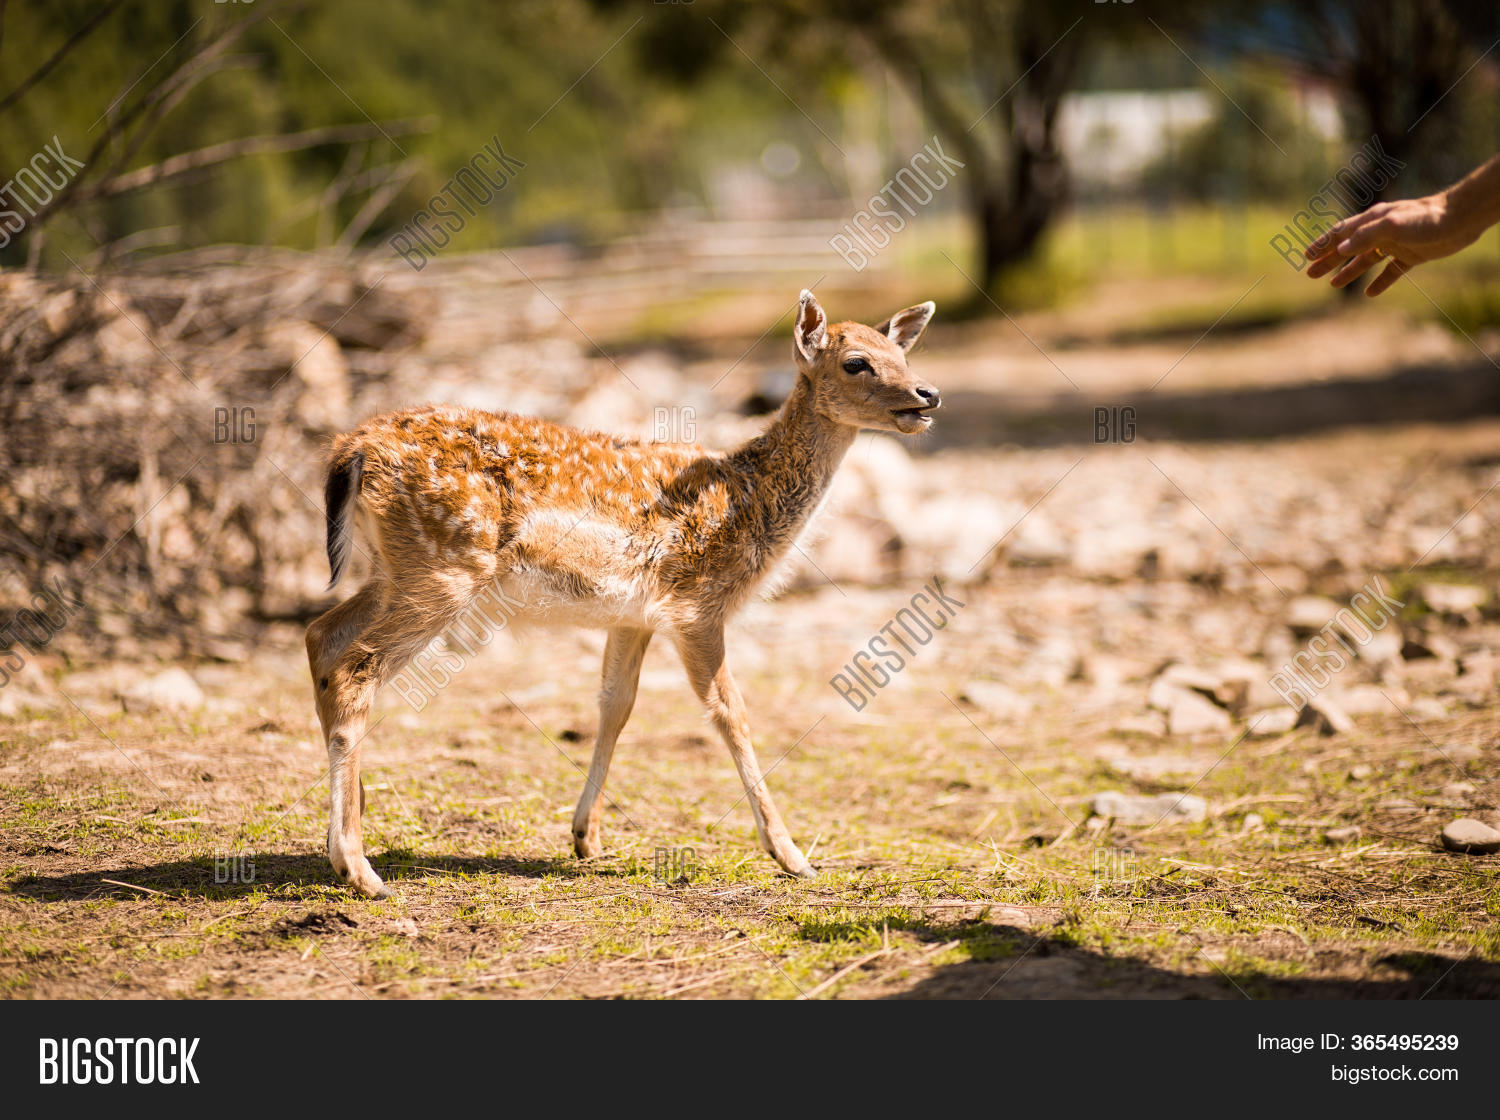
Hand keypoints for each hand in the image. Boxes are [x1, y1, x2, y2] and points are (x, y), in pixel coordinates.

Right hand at [1305, 194, 1481, 296]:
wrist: (1461, 219)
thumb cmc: (1426, 218)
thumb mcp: (1391, 225)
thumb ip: (1365, 236)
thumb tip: (1340, 250)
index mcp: (1373, 221)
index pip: (1341, 234)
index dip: (1323, 245)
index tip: (1306, 256)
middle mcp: (1381, 232)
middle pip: (1348, 248)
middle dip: (1328, 261)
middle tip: (1310, 274)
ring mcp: (1396, 244)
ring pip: (1366, 261)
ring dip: (1348, 272)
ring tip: (1332, 285)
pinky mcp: (1411, 256)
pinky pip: (1390, 272)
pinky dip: (1379, 282)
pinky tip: (1370, 293)